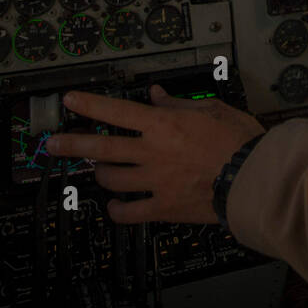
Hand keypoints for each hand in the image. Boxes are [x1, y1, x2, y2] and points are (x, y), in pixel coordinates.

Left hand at [45, 85, 264, 224]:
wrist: (254, 178)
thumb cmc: (240, 142)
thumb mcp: (213, 109)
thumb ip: (179, 103)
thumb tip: (158, 95)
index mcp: (164, 124)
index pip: (116, 110)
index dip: (88, 104)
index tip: (70, 101)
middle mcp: (152, 152)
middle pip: (100, 147)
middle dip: (71, 143)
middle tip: (53, 143)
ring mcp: (154, 181)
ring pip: (111, 178)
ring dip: (101, 173)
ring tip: (101, 170)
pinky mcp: (162, 207)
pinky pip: (129, 212)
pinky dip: (118, 210)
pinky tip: (115, 207)